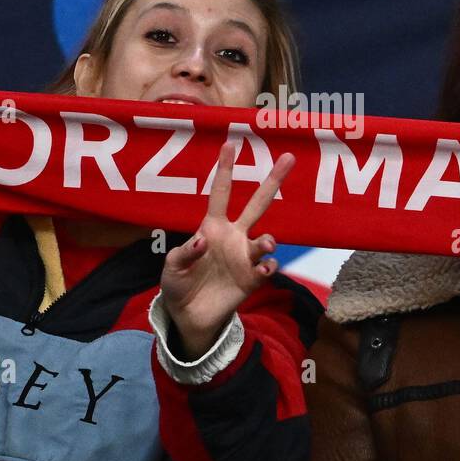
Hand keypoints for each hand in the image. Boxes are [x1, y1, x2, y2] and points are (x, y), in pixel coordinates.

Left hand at [159, 142, 294, 358]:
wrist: (189, 316)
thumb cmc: (178, 284)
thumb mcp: (172, 267)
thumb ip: (184, 253)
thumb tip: (203, 241)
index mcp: (212, 227)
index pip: (221, 193)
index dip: (225, 169)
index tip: (230, 144)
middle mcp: (234, 236)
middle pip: (258, 204)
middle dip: (273, 181)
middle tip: (288, 158)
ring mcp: (245, 257)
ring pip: (266, 239)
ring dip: (268, 241)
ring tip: (265, 245)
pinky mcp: (252, 278)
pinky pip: (267, 268)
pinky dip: (268, 266)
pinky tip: (264, 268)